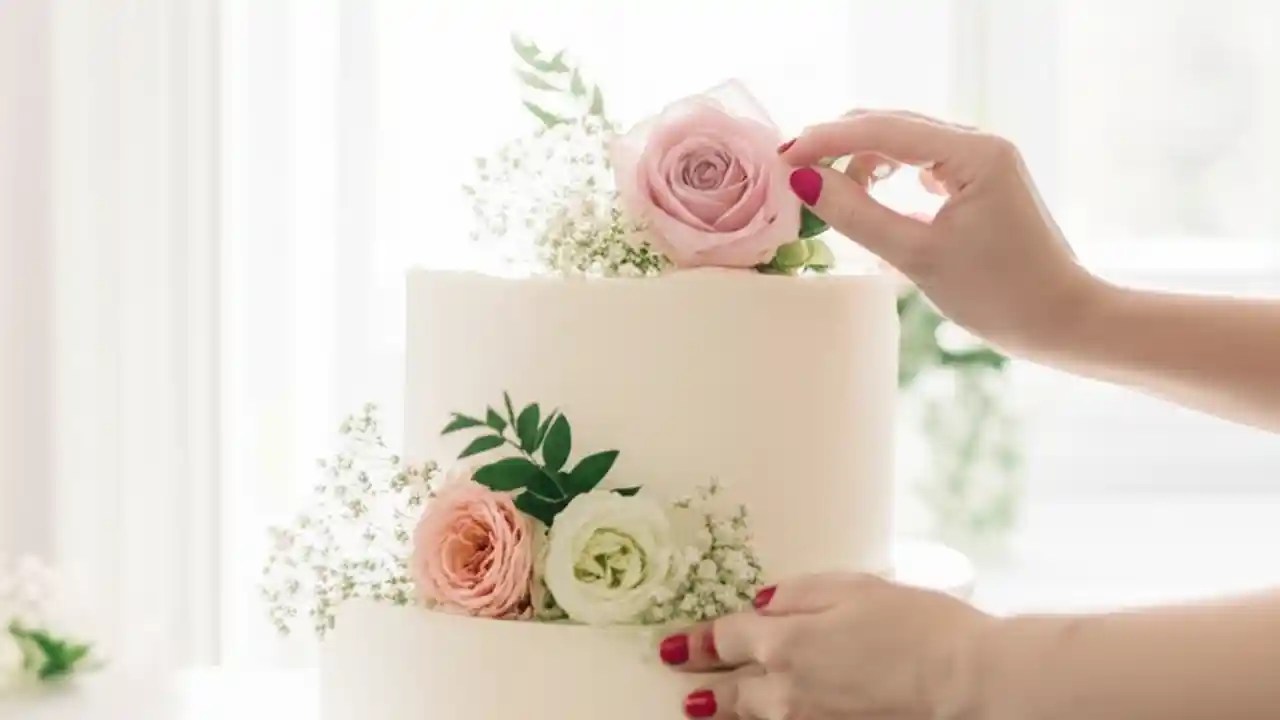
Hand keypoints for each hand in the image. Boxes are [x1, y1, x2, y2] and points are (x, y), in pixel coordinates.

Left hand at [659, 573, 991, 718]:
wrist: (967, 685)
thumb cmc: (920, 627)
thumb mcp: (855, 587)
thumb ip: (799, 593)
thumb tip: (762, 602)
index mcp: (784, 642)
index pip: (725, 638)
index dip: (697, 639)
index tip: (674, 643)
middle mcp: (784, 689)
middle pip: (729, 688)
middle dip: (701, 680)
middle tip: (678, 676)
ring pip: (752, 718)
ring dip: (724, 711)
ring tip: (701, 709)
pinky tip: (760, 719)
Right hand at [780, 111, 1100, 356]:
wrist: (1062, 319)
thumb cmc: (998, 294)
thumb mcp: (916, 255)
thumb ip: (856, 214)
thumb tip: (804, 182)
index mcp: (973, 152)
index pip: (882, 129)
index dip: (826, 140)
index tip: (783, 161)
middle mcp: (979, 142)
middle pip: (889, 125)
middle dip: (838, 146)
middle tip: (793, 177)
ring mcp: (980, 159)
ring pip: (901, 142)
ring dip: (860, 163)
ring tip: (829, 198)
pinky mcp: (978, 179)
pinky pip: (918, 161)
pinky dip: (885, 176)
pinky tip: (868, 201)